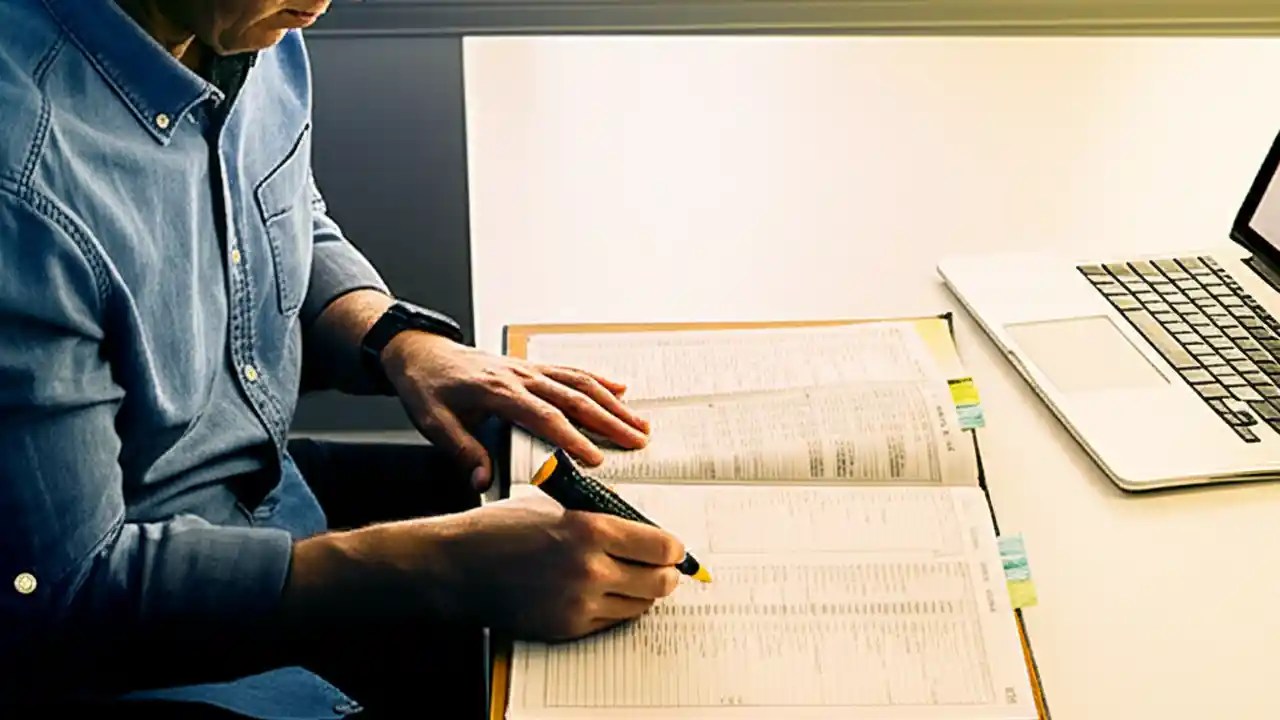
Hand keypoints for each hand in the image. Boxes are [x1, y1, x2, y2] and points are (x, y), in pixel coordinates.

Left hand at [382, 333, 650, 489]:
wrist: (420, 352)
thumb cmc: (427, 387)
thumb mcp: (434, 424)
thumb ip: (462, 452)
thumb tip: (482, 481)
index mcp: (499, 392)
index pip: (545, 418)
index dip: (573, 439)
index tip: (596, 460)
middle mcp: (521, 377)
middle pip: (575, 399)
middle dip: (610, 422)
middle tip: (638, 442)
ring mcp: (529, 369)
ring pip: (580, 384)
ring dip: (613, 404)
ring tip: (639, 424)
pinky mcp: (532, 367)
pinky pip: (571, 372)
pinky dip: (598, 381)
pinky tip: (620, 390)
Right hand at [437, 494, 684, 638]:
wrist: (457, 567)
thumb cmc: (500, 528)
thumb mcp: (554, 504)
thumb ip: (599, 512)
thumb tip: (638, 523)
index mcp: (592, 530)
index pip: (663, 547)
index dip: (672, 549)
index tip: (671, 548)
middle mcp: (592, 570)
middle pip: (660, 582)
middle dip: (665, 574)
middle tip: (660, 567)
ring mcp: (580, 604)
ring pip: (639, 606)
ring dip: (640, 592)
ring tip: (628, 577)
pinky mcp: (567, 628)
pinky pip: (611, 621)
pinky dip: (613, 607)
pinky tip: (599, 592)